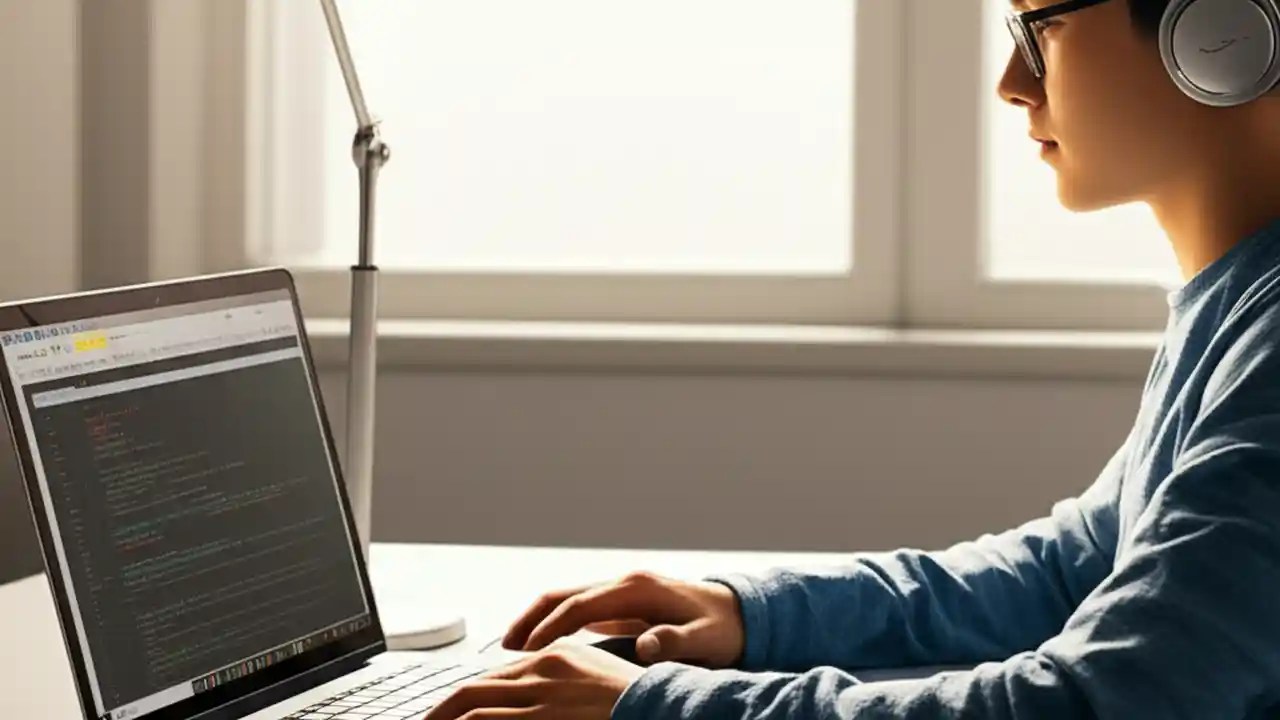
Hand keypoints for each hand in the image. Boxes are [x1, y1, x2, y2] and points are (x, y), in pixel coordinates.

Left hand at [422, 644, 643, 719]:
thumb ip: (562, 679)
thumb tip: (533, 687)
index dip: (463, 696)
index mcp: (554, 656)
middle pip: (473, 689)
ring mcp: (541, 696)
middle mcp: (542, 670)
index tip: (448, 712)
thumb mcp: (595, 678)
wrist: (661, 706)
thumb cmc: (634, 700)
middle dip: (441, 711)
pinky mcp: (543, 717)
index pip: (494, 675)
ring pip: (472, 707)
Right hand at [502, 570, 744, 667]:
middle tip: (505, 647)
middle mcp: (626, 583)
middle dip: (532, 618)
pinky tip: (543, 645)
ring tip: (514, 647)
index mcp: (638, 589)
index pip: (582, 606)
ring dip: (539, 619)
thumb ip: (673, 642)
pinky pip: (580, 609)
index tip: (528, 651)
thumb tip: (645, 647)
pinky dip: (556, 622)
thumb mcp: (705, 640)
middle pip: (565, 595)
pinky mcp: (624, 603)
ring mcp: (623, 590)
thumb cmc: (723, 630)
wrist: (742, 614)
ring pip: (568, 599)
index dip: (551, 628)